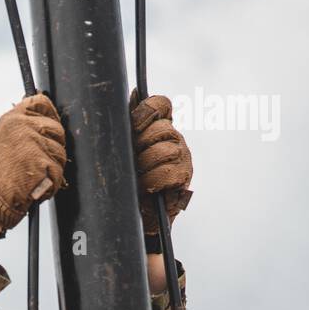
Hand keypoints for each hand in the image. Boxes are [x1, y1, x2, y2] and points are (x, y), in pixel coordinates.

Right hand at [0, 93, 67, 231]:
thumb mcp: (4, 139)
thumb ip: (23, 126)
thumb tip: (45, 119)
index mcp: (12, 119)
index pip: (42, 103)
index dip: (51, 115)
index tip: (51, 128)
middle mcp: (23, 126)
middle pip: (58, 130)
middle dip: (53, 148)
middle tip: (37, 163)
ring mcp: (33, 143)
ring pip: (61, 153)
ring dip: (52, 169)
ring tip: (33, 176)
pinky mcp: (41, 162)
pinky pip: (58, 172)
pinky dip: (51, 184)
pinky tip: (35, 186)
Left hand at [129, 88, 192, 233]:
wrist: (139, 215)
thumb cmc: (129, 182)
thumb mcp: (124, 153)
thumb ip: (128, 126)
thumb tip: (134, 94)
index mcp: (159, 128)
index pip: (160, 104)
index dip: (146, 110)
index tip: (134, 124)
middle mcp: (174, 139)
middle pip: (161, 128)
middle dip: (141, 144)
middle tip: (133, 160)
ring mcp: (182, 157)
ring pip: (165, 149)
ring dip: (146, 165)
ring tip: (139, 177)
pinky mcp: (184, 176)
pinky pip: (168, 171)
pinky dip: (153, 180)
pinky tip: (147, 187)